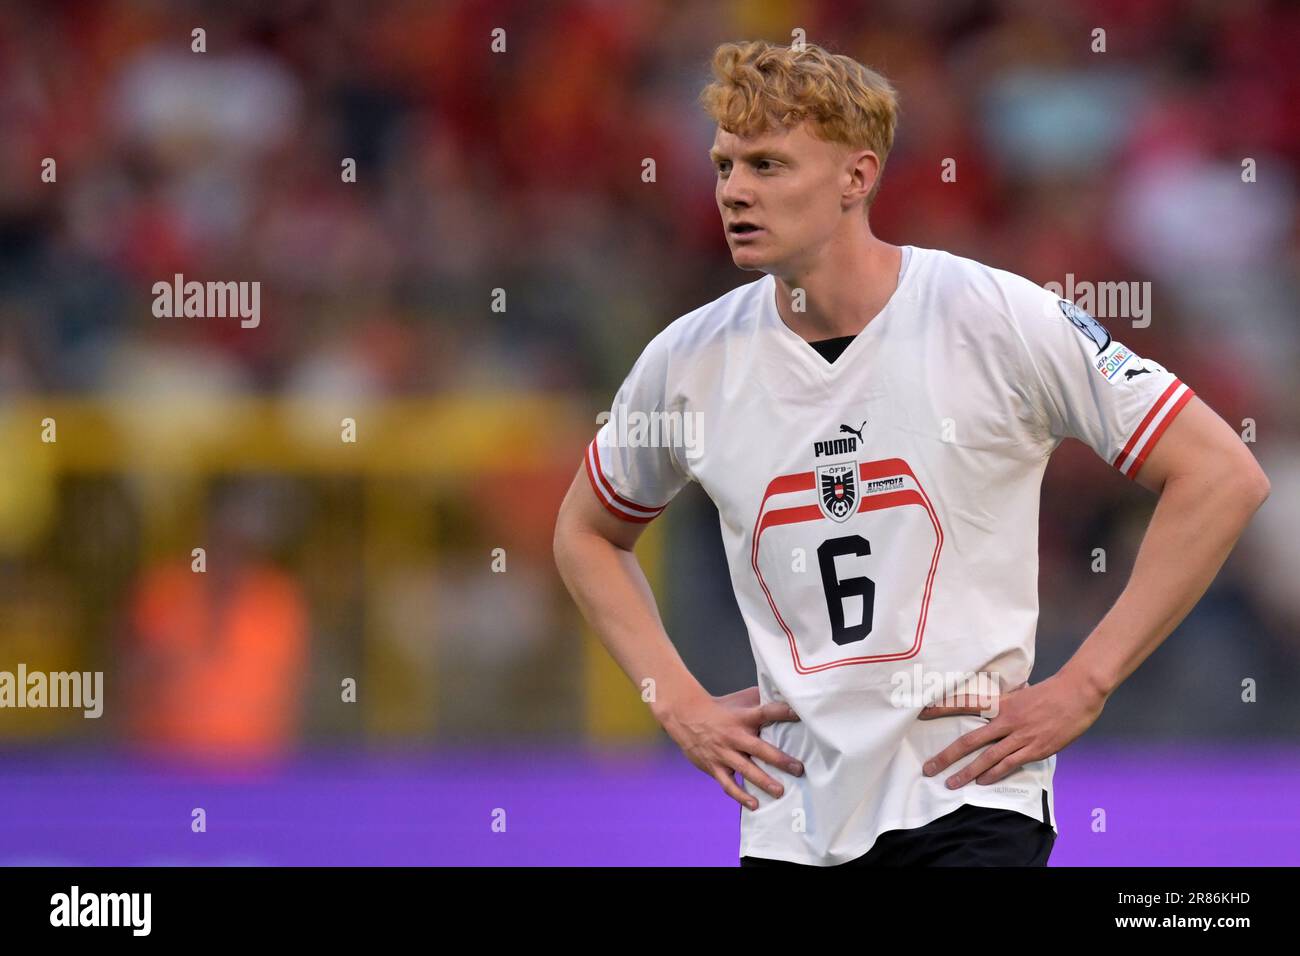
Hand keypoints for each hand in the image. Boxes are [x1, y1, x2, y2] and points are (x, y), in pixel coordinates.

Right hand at [658, 685, 803, 810]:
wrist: (686, 716)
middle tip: (798, 769)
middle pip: (759, 748)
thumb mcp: (740, 700)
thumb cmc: (720, 708)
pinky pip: (728, 785)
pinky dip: (741, 796)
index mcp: (743, 717)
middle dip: (780, 760)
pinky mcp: (714, 767)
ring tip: (780, 791)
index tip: (798, 713)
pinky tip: (755, 805)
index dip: (782, 712)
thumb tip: (785, 696)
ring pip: (746, 769)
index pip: (765, 712)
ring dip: (764, 781)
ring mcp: (723, 753)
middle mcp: (734, 736)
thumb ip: (761, 699)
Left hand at [917, 672, 1106, 788]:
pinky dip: (994, 774)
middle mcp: (1005, 720)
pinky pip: (1009, 764)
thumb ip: (1004, 703)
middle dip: (946, 756)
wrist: (1078, 693)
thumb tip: (990, 707)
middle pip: (969, 740)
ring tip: (950, 783)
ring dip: (967, 772)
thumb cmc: (1050, 692)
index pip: (964, 704)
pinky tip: (981, 782)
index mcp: (1000, 703)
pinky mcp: (1035, 749)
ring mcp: (1020, 736)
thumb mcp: (1020, 693)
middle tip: (929, 768)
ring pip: (986, 758)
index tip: (921, 713)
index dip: (941, 709)